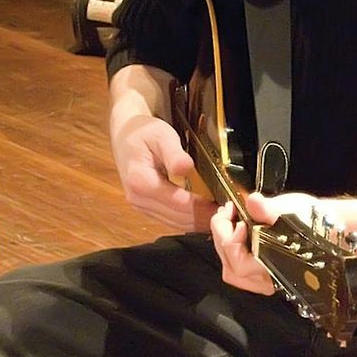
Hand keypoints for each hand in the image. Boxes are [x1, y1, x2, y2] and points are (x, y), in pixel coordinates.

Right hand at [112, 115, 215, 230]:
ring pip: (176, 224)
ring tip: (223, 216)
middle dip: (205, 218)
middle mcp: (138, 200)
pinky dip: (190, 220)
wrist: (125, 135)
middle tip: (231, 214)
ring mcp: (141, 207)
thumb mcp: (161, 135)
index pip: (178, 203)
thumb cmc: (145, 132)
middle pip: (178, 218)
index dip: (203, 208)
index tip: (226, 206)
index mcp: (141, 182)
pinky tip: (207, 214)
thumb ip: (173, 153)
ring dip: (199, 223)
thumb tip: (186, 168)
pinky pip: (171, 220)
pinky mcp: (146, 208)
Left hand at [210, 188, 326, 294]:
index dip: (229, 236)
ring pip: (231, 269)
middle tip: (227, 212)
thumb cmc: (311, 221)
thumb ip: (268, 210)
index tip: (234, 212)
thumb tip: (253, 201)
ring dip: (225, 243)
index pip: (238, 260)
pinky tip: (236, 229)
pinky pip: (237, 267)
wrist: (328, 227)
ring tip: (230, 219)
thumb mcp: (290, 211)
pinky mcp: (260, 273)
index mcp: (274, 267)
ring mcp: (263, 280)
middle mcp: (266, 280)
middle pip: (230, 266)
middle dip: (222, 237)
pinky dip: (232, 248)